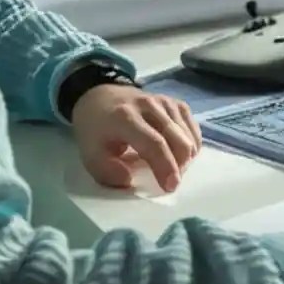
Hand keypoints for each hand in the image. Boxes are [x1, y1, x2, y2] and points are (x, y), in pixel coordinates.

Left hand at [71, 85, 201, 191]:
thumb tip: (130, 181)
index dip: (166, 167)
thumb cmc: (96, 129)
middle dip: (179, 167)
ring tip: (172, 168)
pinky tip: (180, 154)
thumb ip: (107, 172)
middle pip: (177, 140)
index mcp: (125, 117)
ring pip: (188, 136)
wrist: (101, 97)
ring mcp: (165, 102)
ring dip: (185, 158)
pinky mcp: (176, 103)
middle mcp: (149, 106)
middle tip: (169, 181)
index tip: (170, 187)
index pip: (155, 144)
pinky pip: (193, 129)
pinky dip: (191, 145)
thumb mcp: (90, 154)